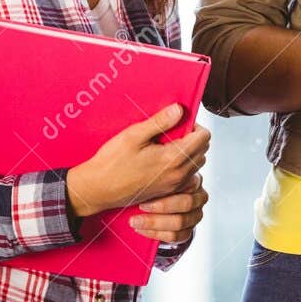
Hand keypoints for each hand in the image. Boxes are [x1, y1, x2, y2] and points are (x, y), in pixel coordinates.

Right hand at [65, 103, 209, 220]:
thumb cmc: (111, 163)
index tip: (177, 122)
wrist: (96, 190)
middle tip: (170, 132)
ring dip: (188, 152)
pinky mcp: (167, 192)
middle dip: (192, 137)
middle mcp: (179, 174)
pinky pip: (186, 176)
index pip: (204, 137)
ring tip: (165, 145)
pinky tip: (161, 160)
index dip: (194, 125)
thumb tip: (179, 109)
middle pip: (203, 150)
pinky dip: (182, 165)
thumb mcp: (134, 136)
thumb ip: (160, 122)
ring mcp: (174, 186)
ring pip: (196, 164)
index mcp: (174, 159)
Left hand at [130, 172, 207, 244]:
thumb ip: (157, 171)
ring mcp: (195, 216)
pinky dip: (157, 234)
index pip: (188, 183)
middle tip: (140, 206)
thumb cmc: (154, 186)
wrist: (153, 205)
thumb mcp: (157, 175)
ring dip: (155, 223)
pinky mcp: (188, 231)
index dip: (166, 189)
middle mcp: (198, 198)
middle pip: (187, 203)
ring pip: (180, 222)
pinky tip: (142, 230)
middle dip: (161, 207)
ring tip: (135, 221)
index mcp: (194, 180)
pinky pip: (176, 236)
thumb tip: (144, 165)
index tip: (146, 190)